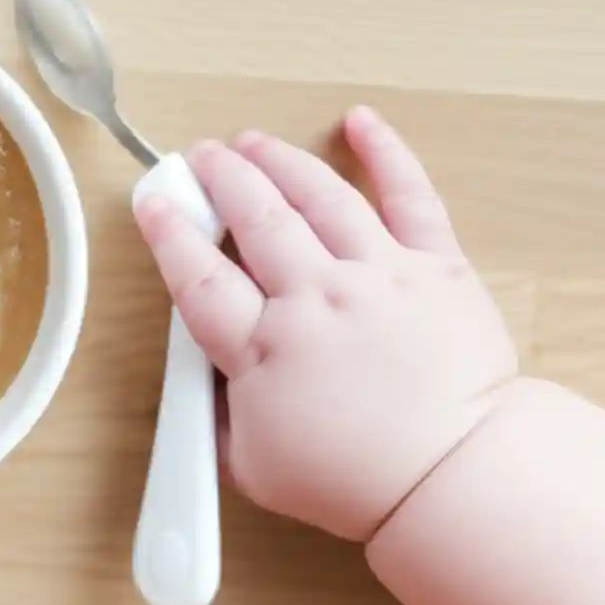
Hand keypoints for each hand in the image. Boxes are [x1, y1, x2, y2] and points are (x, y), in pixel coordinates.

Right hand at [134, 106, 517, 540]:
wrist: (451, 479)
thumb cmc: (351, 482)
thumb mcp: (248, 465)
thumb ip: (214, 411)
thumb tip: (203, 369)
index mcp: (263, 348)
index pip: (200, 277)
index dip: (170, 233)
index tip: (153, 200)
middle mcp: (316, 297)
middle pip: (255, 220)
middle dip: (221, 179)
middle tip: (201, 158)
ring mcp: (378, 274)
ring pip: (319, 196)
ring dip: (278, 161)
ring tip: (251, 142)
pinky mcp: (436, 266)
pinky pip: (409, 195)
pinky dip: (384, 153)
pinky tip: (358, 122)